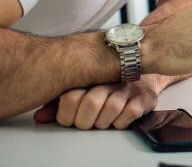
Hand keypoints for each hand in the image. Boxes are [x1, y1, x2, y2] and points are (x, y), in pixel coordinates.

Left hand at [33, 81, 157, 129]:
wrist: (139, 78)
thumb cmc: (103, 88)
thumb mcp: (79, 92)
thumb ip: (57, 104)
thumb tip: (39, 118)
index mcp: (88, 75)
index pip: (71, 97)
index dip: (66, 115)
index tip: (69, 119)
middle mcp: (109, 78)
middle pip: (91, 102)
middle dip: (85, 121)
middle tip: (86, 123)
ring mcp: (128, 86)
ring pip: (112, 108)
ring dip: (104, 122)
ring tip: (102, 121)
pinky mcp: (144, 96)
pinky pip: (131, 112)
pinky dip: (122, 122)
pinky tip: (118, 120)